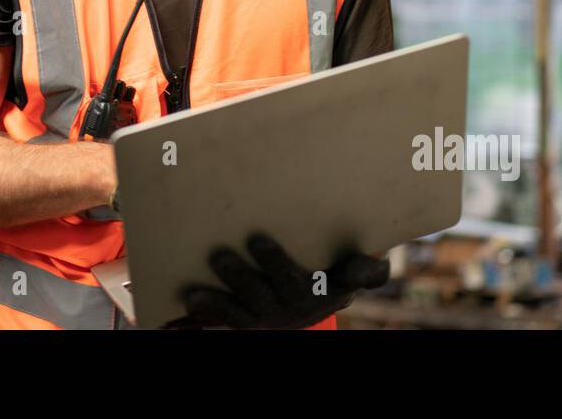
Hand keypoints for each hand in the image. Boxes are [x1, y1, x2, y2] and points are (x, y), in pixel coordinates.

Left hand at [166, 233, 389, 328]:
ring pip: (238, 315)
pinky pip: (223, 323)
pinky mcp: (244, 324)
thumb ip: (365, 269)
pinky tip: (185, 304)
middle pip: (260, 297)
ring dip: (215, 305)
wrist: (313, 305)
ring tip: (194, 292)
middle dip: (238, 278)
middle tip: (219, 255)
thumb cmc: (332, 275)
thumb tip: (376, 266)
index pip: (292, 280)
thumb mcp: (351, 272)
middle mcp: (286, 312)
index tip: (256, 238)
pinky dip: (205, 317)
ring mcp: (262, 320)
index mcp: (312, 294)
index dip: (273, 261)